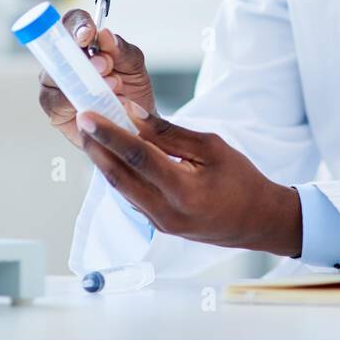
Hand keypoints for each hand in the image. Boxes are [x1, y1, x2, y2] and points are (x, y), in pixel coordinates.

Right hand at [37, 7, 155, 149]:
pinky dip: (82, 104)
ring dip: (85, 82)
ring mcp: (54, 85)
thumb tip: (105, 35)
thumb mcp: (134, 67)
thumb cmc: (131, 90)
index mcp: (82, 43)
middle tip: (105, 66)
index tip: (89, 34)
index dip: (76, 25)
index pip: (71, 22)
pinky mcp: (54, 111)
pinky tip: (104, 106)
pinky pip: (57, 103)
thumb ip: (122, 50)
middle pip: (57, 49)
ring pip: (56, 76)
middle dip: (82, 58)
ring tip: (113, 89)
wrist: (137, 124)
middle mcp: (63, 61)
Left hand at [75, 101, 303, 257]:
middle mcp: (166, 212)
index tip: (89, 116)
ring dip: (104, 160)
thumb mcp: (212, 147)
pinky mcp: (158, 225)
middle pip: (119, 177)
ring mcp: (160, 223)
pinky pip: (131, 196)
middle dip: (97, 147)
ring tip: (93, 134)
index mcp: (184, 190)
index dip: (110, 134)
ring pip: (121, 188)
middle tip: (82, 121)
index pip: (138, 158)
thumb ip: (170, 132)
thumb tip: (133, 114)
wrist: (257, 221)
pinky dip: (119, 174)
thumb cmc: (241, 180)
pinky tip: (113, 155)